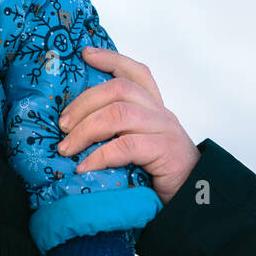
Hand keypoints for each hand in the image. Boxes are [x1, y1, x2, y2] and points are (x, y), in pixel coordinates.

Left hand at [56, 48, 201, 205]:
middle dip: (84, 103)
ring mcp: (164, 130)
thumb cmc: (159, 177)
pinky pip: (125, 145)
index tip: (85, 54)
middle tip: (63, 125)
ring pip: (119, 113)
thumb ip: (116, 136)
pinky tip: (84, 167)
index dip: (111, 59)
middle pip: (119, 89)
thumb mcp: (137, 149)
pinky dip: (99, 156)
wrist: (192, 201)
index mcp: (153, 109)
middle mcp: (160, 113)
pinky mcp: (165, 151)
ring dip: (86, 130)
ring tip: (66, 148)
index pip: (135, 73)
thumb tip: (72, 135)